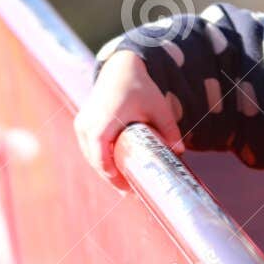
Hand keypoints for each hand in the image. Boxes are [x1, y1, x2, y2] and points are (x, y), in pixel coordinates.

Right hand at [73, 50, 184, 191]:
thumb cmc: (140, 88)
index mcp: (104, 122)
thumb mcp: (159, 108)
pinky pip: (88, 149)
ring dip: (105, 171)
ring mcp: (81, 124)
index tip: (127, 189)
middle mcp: (87, 124)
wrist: (120, 69)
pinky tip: (115, 172)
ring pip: (90, 156)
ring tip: (125, 187)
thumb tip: (181, 152)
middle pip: (96, 161)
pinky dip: (100, 160)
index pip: (101, 157)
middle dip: (112, 178)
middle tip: (131, 193)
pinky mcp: (81, 125)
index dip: (111, 176)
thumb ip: (170, 130)